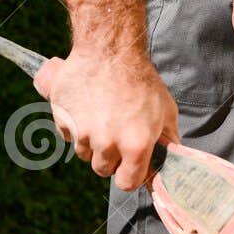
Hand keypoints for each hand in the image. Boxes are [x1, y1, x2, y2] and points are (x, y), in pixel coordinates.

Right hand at [33, 51, 178, 190]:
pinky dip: (76, 126)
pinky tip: (87, 107)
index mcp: (135, 146)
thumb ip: (168, 140)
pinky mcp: (63, 119)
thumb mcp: (166, 110)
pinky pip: (69, 135)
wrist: (109, 49)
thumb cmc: (141, 79)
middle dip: (110, 158)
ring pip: (84, 153)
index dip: (129, 176)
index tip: (130, 167)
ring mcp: (82, 132)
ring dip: (92, 142)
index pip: (127, 183)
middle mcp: (107, 143)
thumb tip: (170, 161)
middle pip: (103, 170)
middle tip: (116, 134)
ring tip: (102, 116)